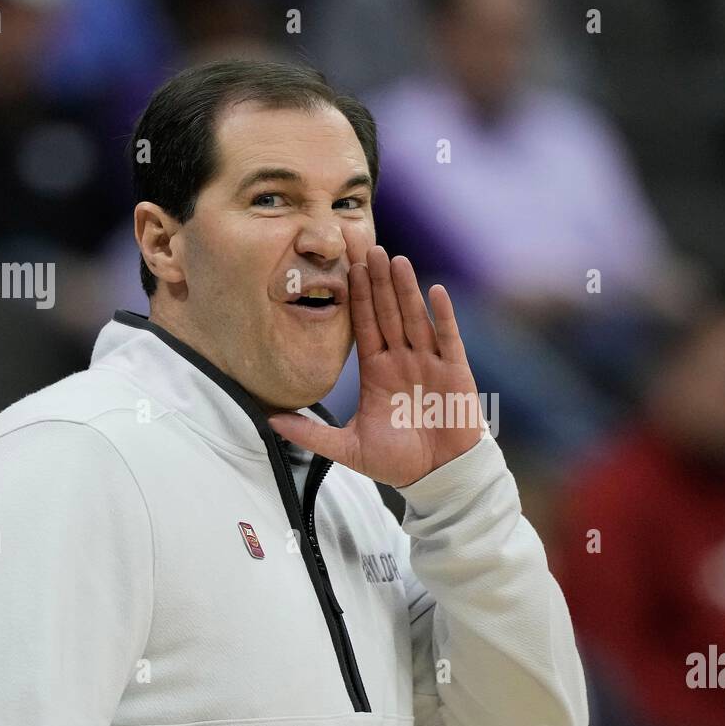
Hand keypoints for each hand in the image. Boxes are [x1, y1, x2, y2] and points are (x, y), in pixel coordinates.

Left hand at [267, 246, 483, 487]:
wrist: (437, 478)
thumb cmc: (397, 463)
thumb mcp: (347, 448)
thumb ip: (310, 434)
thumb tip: (270, 421)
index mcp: (376, 371)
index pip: (364, 326)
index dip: (357, 297)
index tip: (348, 267)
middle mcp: (401, 361)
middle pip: (388, 313)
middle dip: (378, 282)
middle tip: (369, 247)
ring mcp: (429, 363)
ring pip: (415, 318)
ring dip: (406, 289)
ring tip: (396, 260)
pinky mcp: (454, 372)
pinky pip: (448, 338)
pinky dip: (442, 315)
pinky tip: (434, 290)